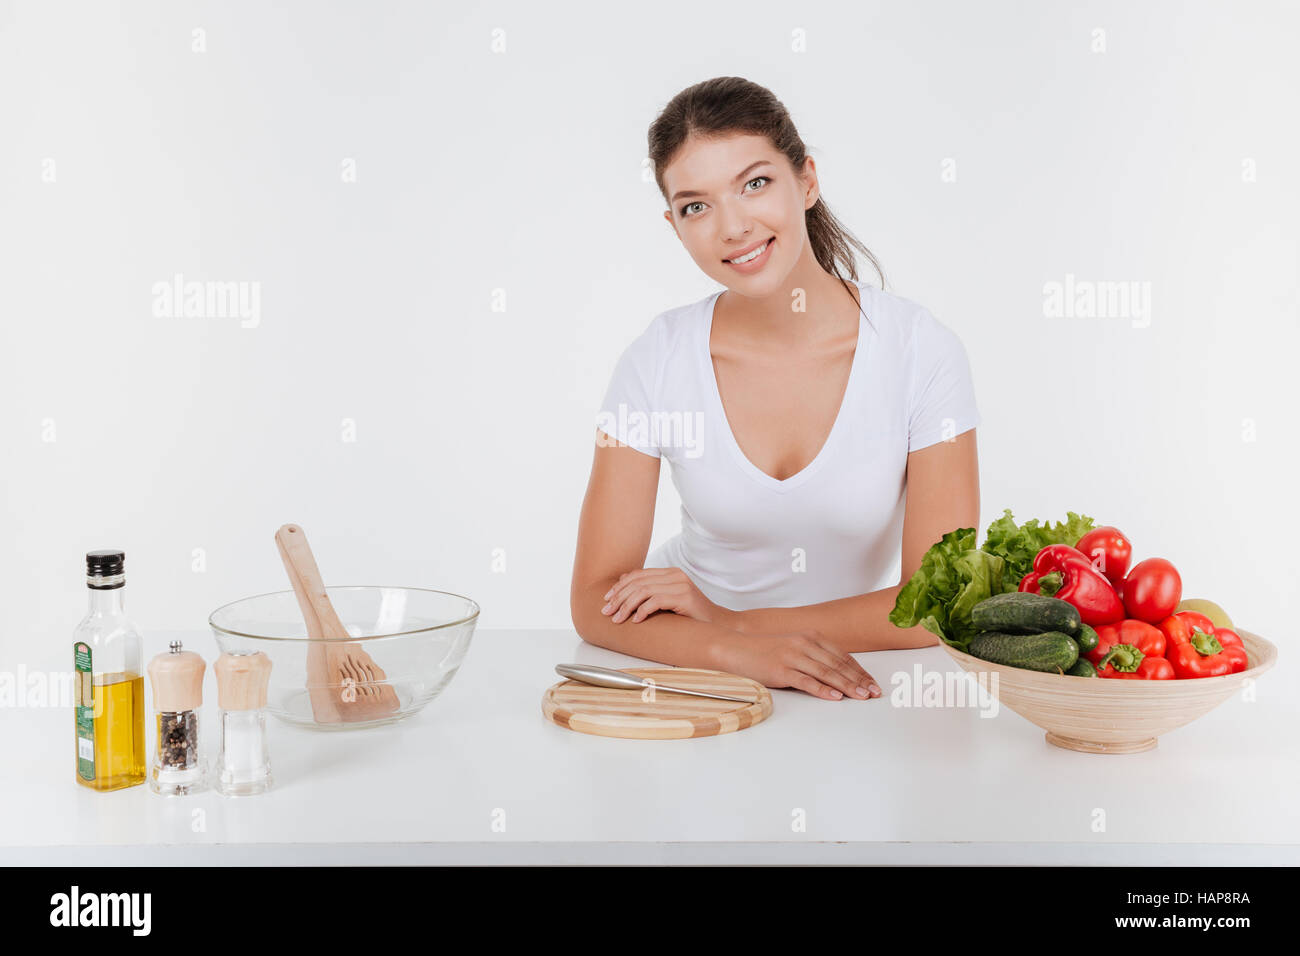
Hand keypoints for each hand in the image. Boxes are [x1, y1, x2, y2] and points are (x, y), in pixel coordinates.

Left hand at [601, 567, 723, 624]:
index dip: (619, 587)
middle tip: (607, 612)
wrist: (717, 625)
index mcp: (670, 573)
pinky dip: (643, 610)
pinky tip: (636, 621)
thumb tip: (622, 580)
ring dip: (627, 606)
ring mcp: (681, 585)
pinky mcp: (685, 597)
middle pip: (638, 582)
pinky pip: (656, 601)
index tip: (606, 600)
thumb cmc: (690, 616)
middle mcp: (675, 575)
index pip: (638, 575)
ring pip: (643, 591)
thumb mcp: (667, 601)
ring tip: (618, 619)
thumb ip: (649, 590)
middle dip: (619, 598)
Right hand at [717, 629, 881, 700]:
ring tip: (862, 696)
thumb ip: (813, 656)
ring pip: (827, 673)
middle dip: (859, 680)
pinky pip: (807, 681)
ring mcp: (793, 657)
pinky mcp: (781, 670)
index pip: (843, 656)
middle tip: (875, 693)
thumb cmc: (764, 651)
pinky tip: (836, 697)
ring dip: (847, 686)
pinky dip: (823, 690)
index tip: (873, 683)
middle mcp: (804, 644)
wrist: (734, 648)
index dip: (860, 671)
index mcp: (810, 637)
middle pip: (838, 664)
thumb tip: (837, 673)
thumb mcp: (793, 648)